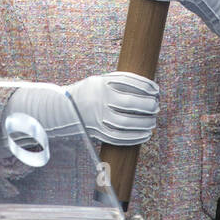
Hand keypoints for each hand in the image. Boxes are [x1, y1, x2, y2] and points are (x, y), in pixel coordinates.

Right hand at [4, 71, 158, 145]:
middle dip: (146, 105)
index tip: (156, 90)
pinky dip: (135, 137)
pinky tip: (145, 135)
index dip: (145, 86)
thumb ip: (119, 83)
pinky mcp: (97, 133)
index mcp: (99, 84)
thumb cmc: (88, 93)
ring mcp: (97, 118)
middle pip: (128, 103)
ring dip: (143, 123)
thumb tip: (148, 90)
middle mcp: (98, 100)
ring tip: (152, 122)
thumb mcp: (99, 81)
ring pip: (125, 123)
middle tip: (156, 107)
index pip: (127, 82)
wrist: (62, 109)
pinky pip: (119, 138)